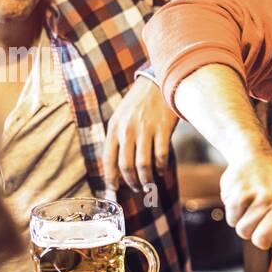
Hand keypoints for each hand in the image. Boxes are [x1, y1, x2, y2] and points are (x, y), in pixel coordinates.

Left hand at [104, 76, 178, 191]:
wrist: (157, 83)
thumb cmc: (138, 103)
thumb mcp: (121, 117)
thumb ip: (117, 138)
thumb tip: (118, 166)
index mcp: (114, 128)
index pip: (108, 159)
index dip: (111, 178)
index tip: (115, 188)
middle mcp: (127, 130)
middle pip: (126, 166)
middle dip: (131, 183)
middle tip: (137, 189)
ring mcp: (145, 130)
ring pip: (143, 165)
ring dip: (146, 180)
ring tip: (149, 185)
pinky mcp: (162, 129)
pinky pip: (161, 156)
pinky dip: (161, 168)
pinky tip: (161, 171)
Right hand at [220, 151, 271, 254]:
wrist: (257, 158)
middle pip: (262, 241)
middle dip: (258, 234)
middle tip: (263, 216)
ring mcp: (263, 195)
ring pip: (244, 232)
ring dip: (246, 223)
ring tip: (254, 205)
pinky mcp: (241, 191)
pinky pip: (232, 220)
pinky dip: (235, 214)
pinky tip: (244, 199)